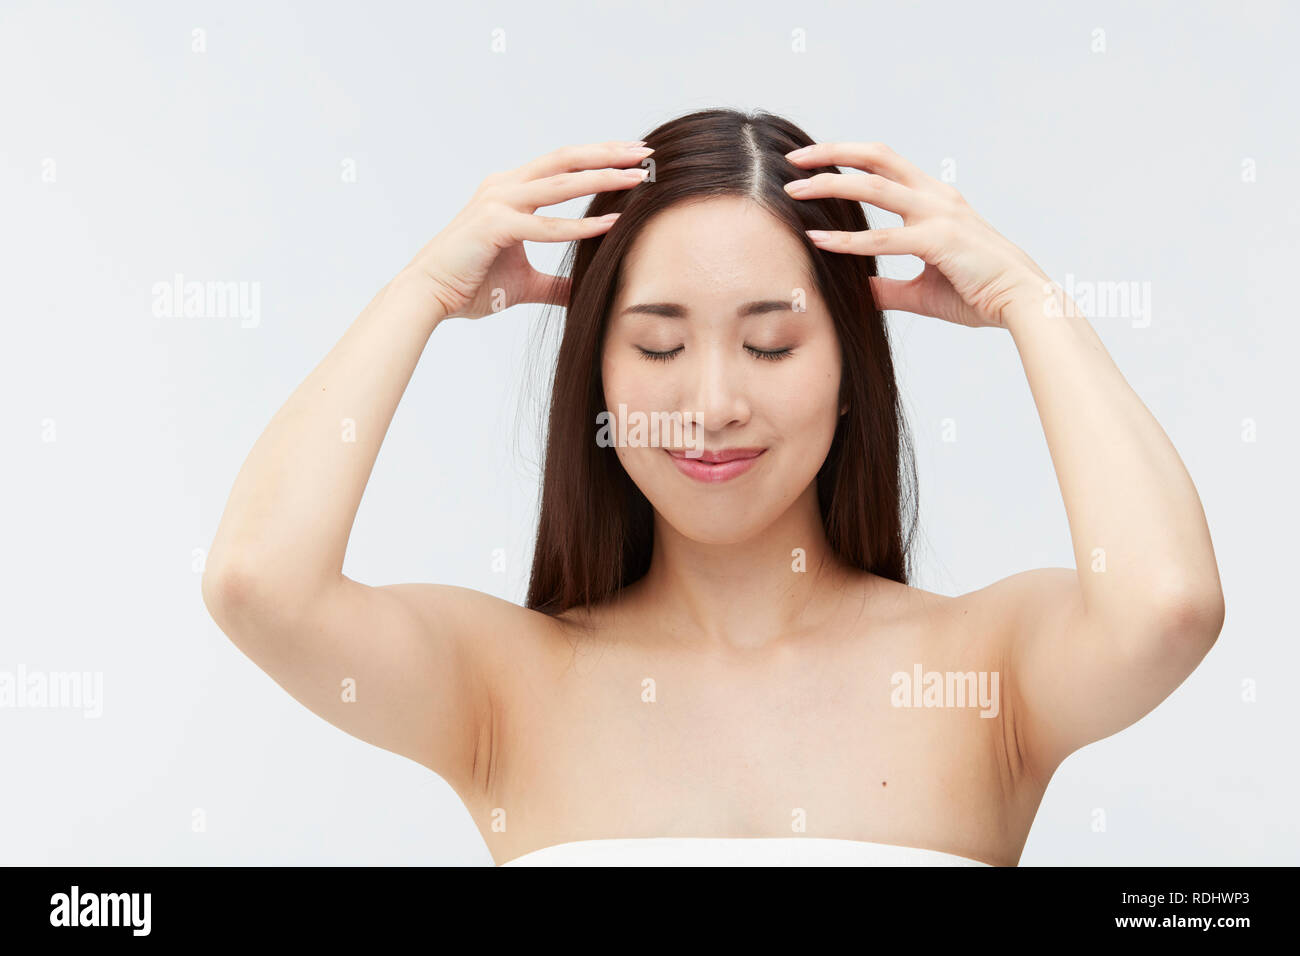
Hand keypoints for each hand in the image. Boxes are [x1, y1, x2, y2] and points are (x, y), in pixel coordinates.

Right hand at [402, 141, 653, 319]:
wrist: (427, 296)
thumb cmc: (469, 284)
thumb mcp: (525, 283)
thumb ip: (557, 283)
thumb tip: (584, 292)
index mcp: (510, 190)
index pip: (562, 164)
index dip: (599, 157)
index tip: (633, 158)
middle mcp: (504, 186)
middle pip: (565, 159)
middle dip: (608, 153)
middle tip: (645, 153)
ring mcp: (497, 202)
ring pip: (560, 183)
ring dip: (602, 178)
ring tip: (637, 177)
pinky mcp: (493, 225)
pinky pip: (545, 225)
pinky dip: (580, 225)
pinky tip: (612, 223)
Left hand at [783, 142, 1049, 328]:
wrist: (1025, 304)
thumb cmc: (979, 294)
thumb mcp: (922, 290)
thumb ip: (888, 287)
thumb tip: (857, 291)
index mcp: (935, 200)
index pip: (884, 165)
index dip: (846, 158)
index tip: (810, 164)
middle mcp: (936, 197)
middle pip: (876, 158)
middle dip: (831, 154)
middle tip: (792, 161)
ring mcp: (939, 214)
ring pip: (873, 188)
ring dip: (829, 185)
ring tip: (793, 191)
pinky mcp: (940, 241)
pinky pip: (883, 239)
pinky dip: (847, 240)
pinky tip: (818, 241)